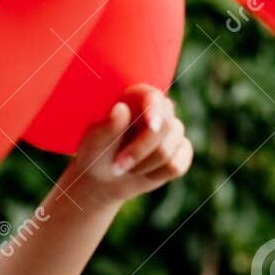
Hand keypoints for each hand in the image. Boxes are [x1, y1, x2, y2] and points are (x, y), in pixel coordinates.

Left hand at [65, 84, 193, 205]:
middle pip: (167, 126)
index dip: (155, 109)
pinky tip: (143, 173)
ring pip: (170, 150)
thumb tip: (121, 109)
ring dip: (144, 166)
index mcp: (136, 98)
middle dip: (141, 151)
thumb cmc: (96, 153)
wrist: (103, 178)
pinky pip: (178, 165)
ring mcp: (171, 131)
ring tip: (125, 167)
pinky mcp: (180, 151)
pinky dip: (157, 175)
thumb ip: (107, 126)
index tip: (152, 126)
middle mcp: (158, 110)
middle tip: (117, 166)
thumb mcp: (94, 142)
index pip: (153, 96)